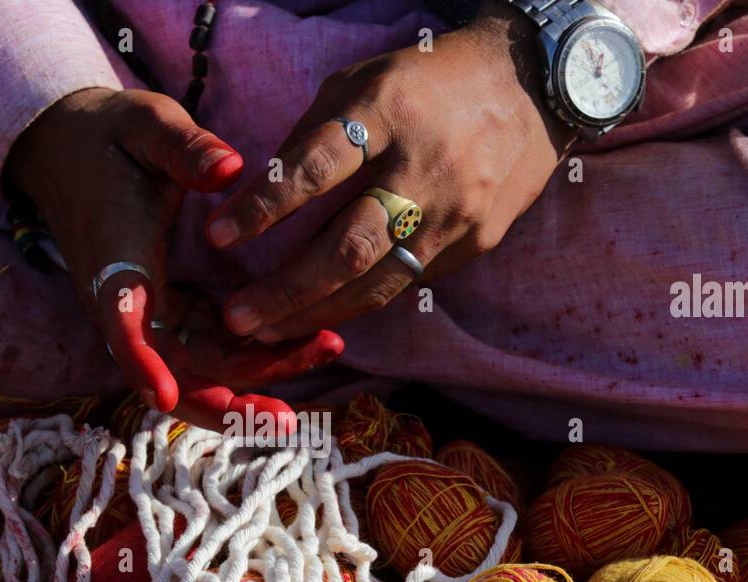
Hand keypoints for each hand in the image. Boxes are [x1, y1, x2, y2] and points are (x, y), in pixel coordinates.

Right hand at [6, 88, 340, 429]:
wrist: (73, 147)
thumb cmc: (107, 137)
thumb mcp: (145, 126)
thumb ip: (184, 149)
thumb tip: (229, 165)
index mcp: (116, 264)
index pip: (123, 325)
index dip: (141, 362)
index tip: (164, 395)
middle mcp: (131, 305)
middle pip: (173, 374)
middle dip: (228, 403)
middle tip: (287, 419)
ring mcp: (154, 314)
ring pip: (203, 370)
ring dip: (259, 379)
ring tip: (327, 352)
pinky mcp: (175, 311)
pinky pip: (215, 349)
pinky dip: (258, 357)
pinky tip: (310, 344)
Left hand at [204, 7, 573, 342]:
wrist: (531, 87)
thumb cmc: (427, 82)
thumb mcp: (361, 82)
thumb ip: (311, 139)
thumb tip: (259, 200)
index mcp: (386, 112)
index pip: (316, 168)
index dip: (263, 207)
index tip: (217, 238)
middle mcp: (424, 167)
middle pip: (348, 245)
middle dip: (286, 289)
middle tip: (235, 317)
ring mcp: (454, 212)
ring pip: (377, 281)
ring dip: (315, 313)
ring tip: (266, 333)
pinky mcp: (473, 243)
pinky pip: (405, 282)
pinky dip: (358, 303)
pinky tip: (320, 317)